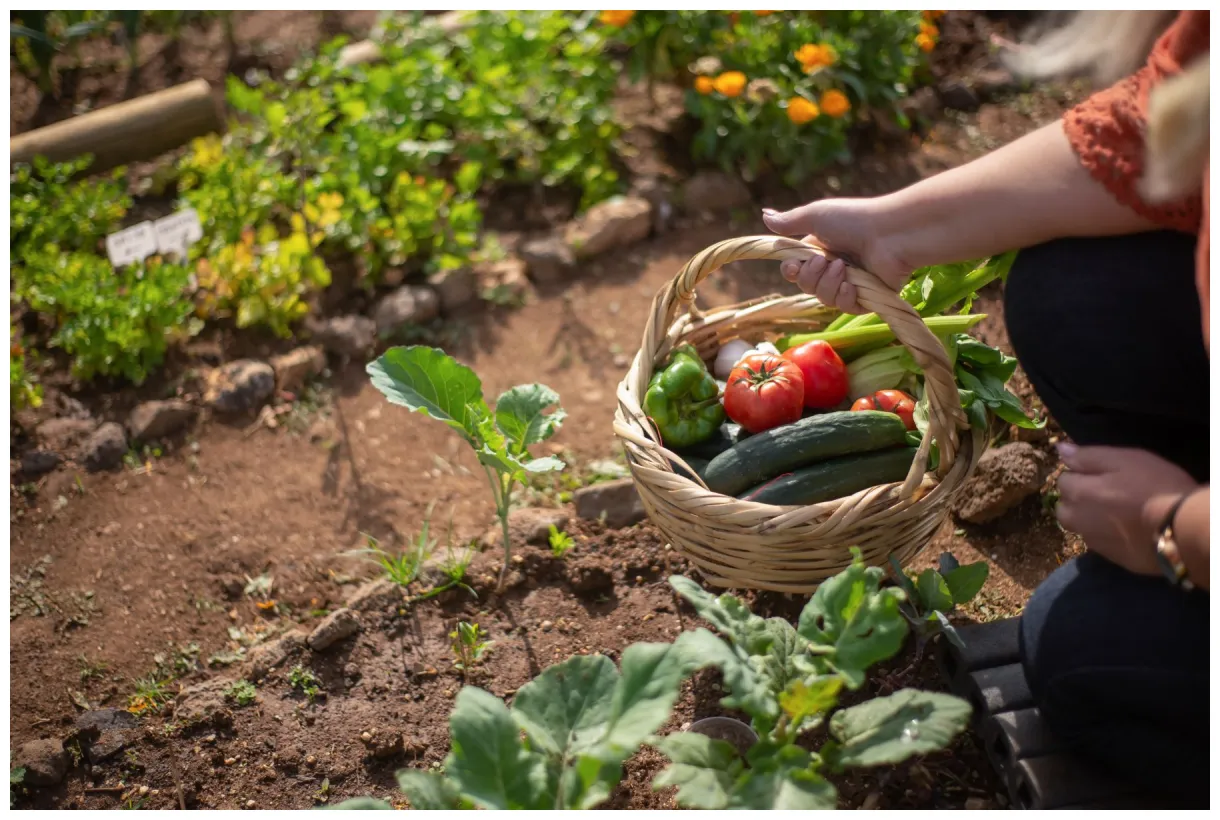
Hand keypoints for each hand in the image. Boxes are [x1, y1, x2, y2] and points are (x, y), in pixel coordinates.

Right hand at [762, 198, 912, 313]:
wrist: (891, 233)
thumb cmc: (854, 220)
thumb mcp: (816, 216)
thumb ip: (789, 221)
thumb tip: (764, 214)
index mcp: (820, 249)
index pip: (795, 270)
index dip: (790, 271)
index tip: (793, 266)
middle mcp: (834, 267)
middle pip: (806, 286)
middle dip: (810, 277)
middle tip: (824, 261)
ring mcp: (851, 283)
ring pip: (823, 298)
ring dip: (828, 284)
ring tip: (844, 268)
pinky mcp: (867, 298)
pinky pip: (845, 307)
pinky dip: (845, 297)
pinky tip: (852, 286)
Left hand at [1055, 442, 1198, 575]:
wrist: (1183, 530)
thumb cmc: (1155, 486)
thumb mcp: (1124, 460)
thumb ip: (1088, 456)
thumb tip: (1060, 448)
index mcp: (1079, 493)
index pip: (1063, 480)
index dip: (1080, 474)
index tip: (1100, 473)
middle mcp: (1079, 520)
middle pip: (1064, 508)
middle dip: (1076, 500)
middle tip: (1104, 493)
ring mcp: (1095, 542)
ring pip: (1080, 528)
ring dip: (1088, 519)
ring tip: (1114, 513)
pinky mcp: (1114, 559)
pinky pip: (1100, 544)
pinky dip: (1106, 536)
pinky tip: (1126, 530)